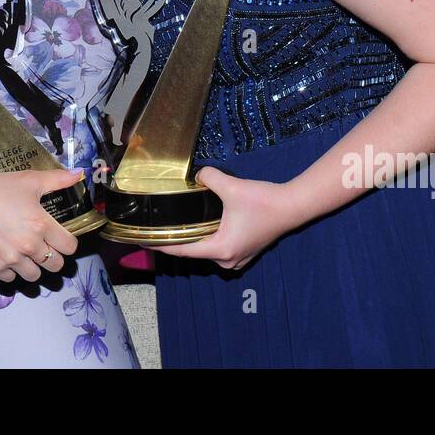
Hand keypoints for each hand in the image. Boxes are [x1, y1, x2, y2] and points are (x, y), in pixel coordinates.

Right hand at [0, 168, 81, 283]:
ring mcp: (11, 259)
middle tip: (46, 246)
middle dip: (54, 256)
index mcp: (41, 225)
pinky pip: (12, 279)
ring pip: (35, 276)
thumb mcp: (29, 180)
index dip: (69, 242)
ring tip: (29, 254)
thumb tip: (79, 174)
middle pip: (56, 265)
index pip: (69, 247)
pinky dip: (13, 271)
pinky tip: (10, 257)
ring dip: (35, 267)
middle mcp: (29, 246)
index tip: (62, 237)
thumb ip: (57, 179)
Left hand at [153, 167, 304, 270]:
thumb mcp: (231, 186)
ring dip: (194, 239)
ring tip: (176, 225)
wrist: (292, 206)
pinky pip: (218, 249)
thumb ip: (208, 178)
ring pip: (206, 251)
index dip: (160, 245)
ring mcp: (238, 259)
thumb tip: (197, 175)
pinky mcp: (244, 252)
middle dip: (175, 240)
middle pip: (193, 252)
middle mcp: (228, 260)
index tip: (142, 240)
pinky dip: (208, 239)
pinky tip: (201, 226)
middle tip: (157, 227)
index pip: (182, 250)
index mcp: (221, 249)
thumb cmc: (264, 201)